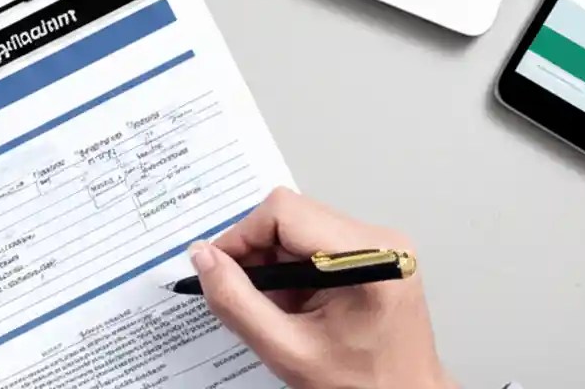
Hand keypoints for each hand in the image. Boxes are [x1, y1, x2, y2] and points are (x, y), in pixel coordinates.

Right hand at [189, 188, 455, 388]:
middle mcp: (380, 240)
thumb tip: (203, 257)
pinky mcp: (376, 254)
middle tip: (244, 295)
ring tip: (276, 307)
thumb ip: (237, 302)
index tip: (216, 267)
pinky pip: (317, 241)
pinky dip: (293, 269)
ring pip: (301, 226)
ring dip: (274, 262)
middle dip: (257, 252)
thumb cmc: (360, 386)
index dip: (241, 236)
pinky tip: (296, 304)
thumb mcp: (287, 351)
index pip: (285, 212)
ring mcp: (381, 245)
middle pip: (292, 215)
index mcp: (368, 257)